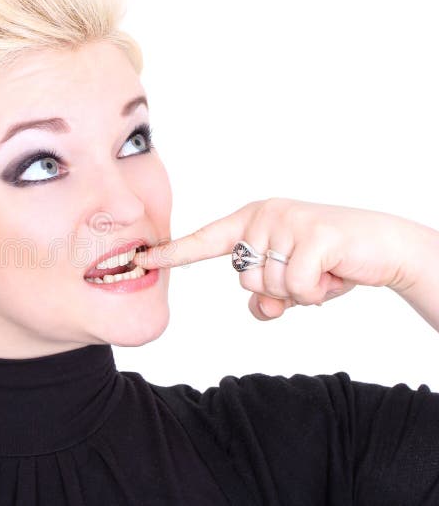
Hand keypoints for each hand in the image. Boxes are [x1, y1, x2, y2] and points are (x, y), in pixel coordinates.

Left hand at [133, 197, 420, 319]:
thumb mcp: (291, 283)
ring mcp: (286, 222)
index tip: (141, 258)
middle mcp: (262, 216)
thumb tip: (260, 310)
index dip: (173, 253)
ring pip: (270, 286)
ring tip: (323, 269)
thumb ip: (269, 297)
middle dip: (279, 290)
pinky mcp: (312, 234)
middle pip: (244, 281)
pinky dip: (317, 293)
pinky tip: (334, 273)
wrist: (384, 247)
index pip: (204, 240)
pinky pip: (296, 287)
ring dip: (300, 292)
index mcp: (250, 221)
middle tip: (309, 272)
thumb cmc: (332, 262)